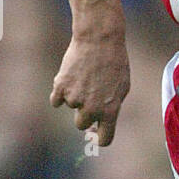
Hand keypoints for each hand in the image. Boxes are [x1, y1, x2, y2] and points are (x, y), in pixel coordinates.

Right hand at [50, 31, 129, 147]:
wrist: (99, 40)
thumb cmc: (114, 63)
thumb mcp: (122, 88)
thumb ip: (111, 107)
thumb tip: (98, 123)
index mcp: (110, 111)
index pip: (104, 139)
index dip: (99, 138)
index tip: (95, 134)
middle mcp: (92, 109)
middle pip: (82, 125)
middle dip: (84, 114)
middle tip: (88, 97)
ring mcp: (75, 99)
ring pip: (71, 107)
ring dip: (75, 97)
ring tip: (84, 78)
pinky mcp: (60, 87)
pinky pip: (56, 100)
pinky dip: (61, 92)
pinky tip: (70, 78)